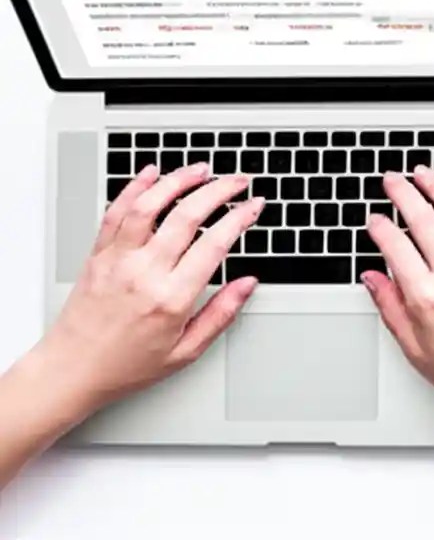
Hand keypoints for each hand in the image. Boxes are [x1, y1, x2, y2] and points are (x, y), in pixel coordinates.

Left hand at [35, 163, 263, 412]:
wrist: (72, 370)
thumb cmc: (126, 365)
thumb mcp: (186, 350)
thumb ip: (221, 314)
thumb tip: (247, 285)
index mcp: (171, 298)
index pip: (214, 244)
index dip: (240, 218)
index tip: (253, 206)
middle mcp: (143, 273)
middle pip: (186, 216)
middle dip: (218, 190)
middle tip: (236, 181)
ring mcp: (117, 260)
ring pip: (149, 205)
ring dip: (177, 181)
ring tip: (200, 169)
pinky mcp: (98, 255)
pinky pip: (115, 212)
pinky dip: (134, 187)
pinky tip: (150, 174)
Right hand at [361, 167, 433, 427]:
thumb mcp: (415, 349)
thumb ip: (391, 308)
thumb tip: (373, 278)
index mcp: (427, 298)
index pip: (395, 247)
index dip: (379, 228)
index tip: (373, 220)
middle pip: (424, 220)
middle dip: (403, 193)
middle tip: (392, 179)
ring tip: (425, 173)